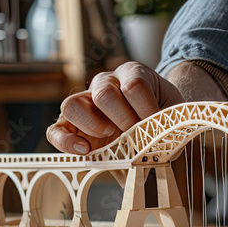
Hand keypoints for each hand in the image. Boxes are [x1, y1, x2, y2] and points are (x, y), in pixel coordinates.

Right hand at [47, 62, 185, 154]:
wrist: (154, 123)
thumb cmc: (162, 118)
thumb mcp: (172, 117)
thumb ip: (169, 128)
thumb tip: (163, 152)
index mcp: (133, 74)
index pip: (134, 85)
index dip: (147, 109)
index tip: (158, 125)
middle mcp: (105, 83)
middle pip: (103, 92)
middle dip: (123, 119)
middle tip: (137, 134)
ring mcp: (84, 102)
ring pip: (72, 105)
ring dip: (93, 125)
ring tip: (111, 136)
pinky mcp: (71, 125)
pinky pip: (56, 130)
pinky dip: (65, 142)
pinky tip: (85, 151)